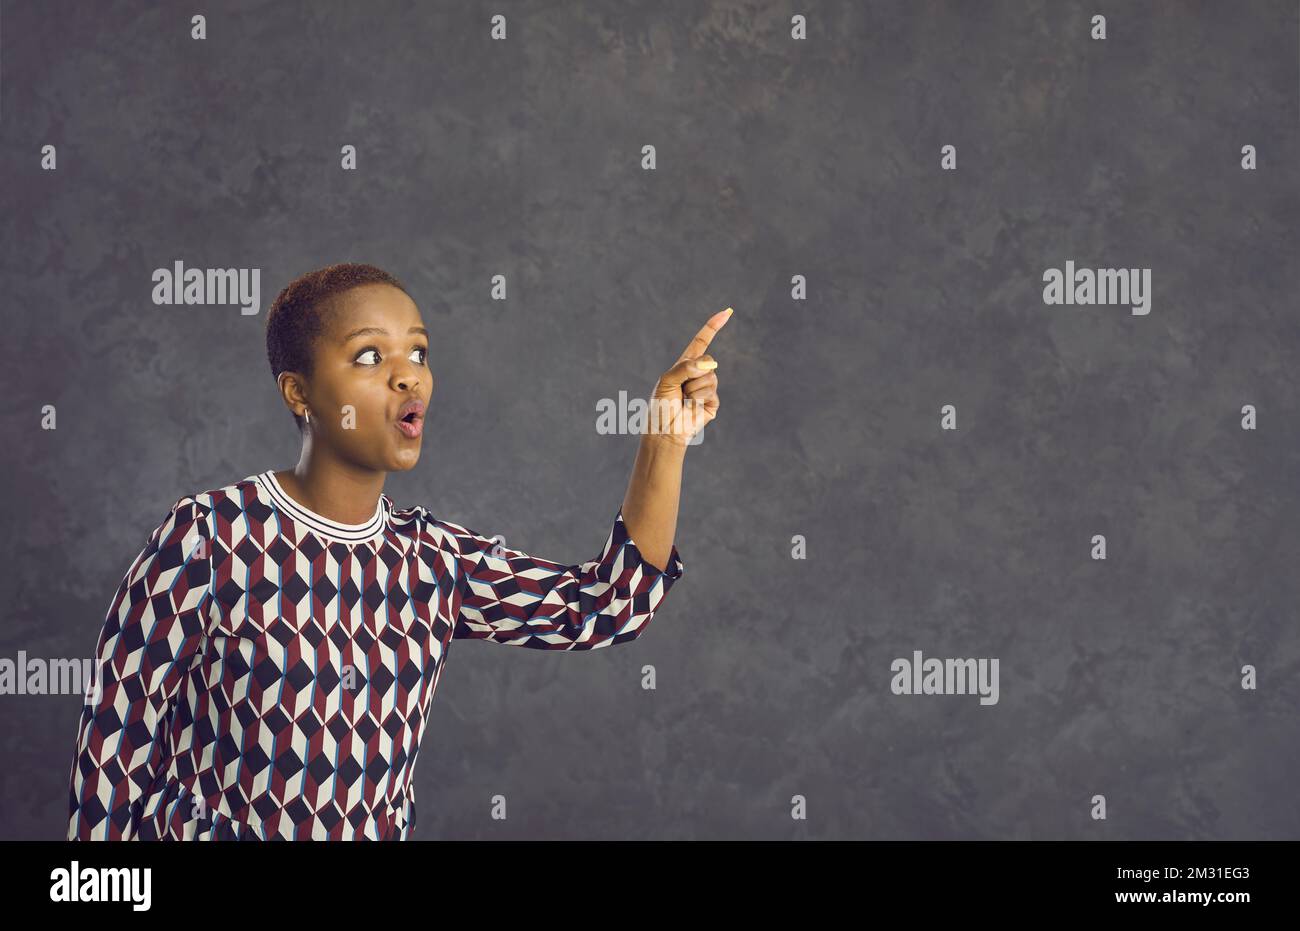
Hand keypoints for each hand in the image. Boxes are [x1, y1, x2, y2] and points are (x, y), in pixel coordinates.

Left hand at [646, 307, 731, 447]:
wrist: (665, 431)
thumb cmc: (661, 406)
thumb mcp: (667, 380)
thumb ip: (685, 367)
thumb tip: (710, 364)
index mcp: (685, 365)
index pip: (701, 342)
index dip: (713, 327)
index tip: (728, 312)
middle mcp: (698, 374)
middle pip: (709, 360)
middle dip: (694, 373)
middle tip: (681, 389)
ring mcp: (707, 388)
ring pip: (711, 377)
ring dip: (694, 389)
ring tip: (684, 400)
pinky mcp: (713, 403)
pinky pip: (712, 393)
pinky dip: (699, 400)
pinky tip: (692, 408)